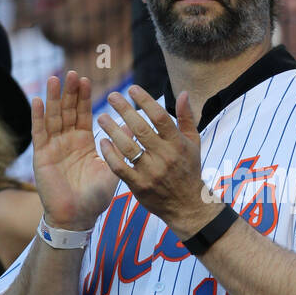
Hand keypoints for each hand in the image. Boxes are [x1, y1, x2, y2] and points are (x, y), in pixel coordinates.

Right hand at [31, 72, 119, 229]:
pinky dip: (38, 116)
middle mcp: (67, 141)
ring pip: (52, 117)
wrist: (78, 217)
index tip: (86, 80)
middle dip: (69, 92)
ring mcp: (53, 147)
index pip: (82, 114)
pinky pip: (39, 133)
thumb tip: (133, 125)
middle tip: (72, 73)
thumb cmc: (95, 197)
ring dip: (53, 98)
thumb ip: (120, 146)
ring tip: (55, 79)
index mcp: (84, 143)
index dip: (83, 97)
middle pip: (66, 111)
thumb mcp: (112, 167)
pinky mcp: (42, 156)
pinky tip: (38, 100)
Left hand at [96, 85, 211, 238]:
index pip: (160, 117)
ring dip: (112, 130)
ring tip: (101, 117)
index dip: (145, 101)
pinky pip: (120, 167)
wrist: (187, 205)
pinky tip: (103, 142)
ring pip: (128, 147)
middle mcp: (165, 157)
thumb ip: (186, 117)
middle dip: (124, 110)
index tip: (132, 89)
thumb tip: (182, 92)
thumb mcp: (193, 143)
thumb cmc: (188, 169)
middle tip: (111, 96)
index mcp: (178, 144)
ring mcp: (151, 172)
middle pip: (141, 129)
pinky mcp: (139, 186)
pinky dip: (110, 154)